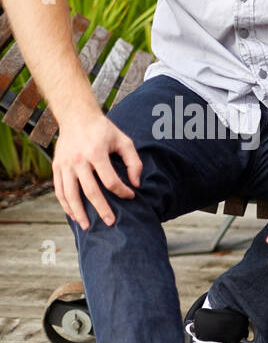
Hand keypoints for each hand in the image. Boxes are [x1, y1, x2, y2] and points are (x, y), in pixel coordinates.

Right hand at [52, 110, 142, 229]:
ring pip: (70, 194)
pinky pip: (59, 189)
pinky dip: (65, 204)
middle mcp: (78, 160)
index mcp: (96, 153)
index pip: (110, 180)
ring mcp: (65, 164)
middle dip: (102, 209)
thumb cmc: (104, 130)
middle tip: (111, 223)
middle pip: (90, 191)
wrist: (76, 116)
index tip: (131, 196)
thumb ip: (133, 163)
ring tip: (87, 226)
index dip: (122, 191)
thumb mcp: (124, 141)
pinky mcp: (56, 166)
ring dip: (79, 212)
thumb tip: (136, 184)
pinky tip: (72, 214)